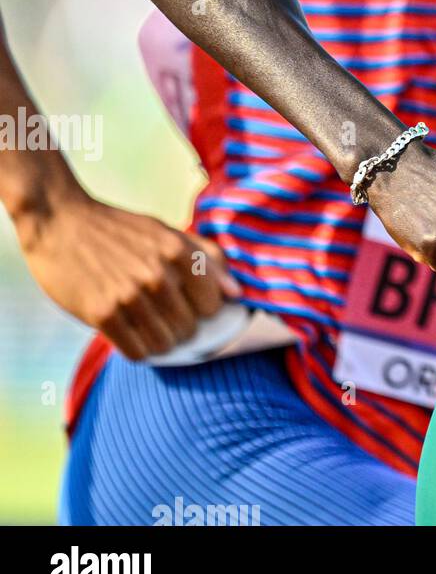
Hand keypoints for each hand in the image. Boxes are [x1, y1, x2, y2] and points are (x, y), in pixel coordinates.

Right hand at [16, 191, 238, 359]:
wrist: (61, 221)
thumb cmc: (120, 230)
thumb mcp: (166, 233)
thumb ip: (205, 259)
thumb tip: (236, 293)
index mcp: (178, 251)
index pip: (213, 305)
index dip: (203, 309)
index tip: (188, 303)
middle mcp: (157, 273)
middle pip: (189, 328)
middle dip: (180, 326)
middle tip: (161, 313)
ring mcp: (129, 294)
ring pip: (165, 344)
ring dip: (159, 341)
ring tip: (145, 323)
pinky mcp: (102, 313)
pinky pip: (136, 352)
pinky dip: (137, 349)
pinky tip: (128, 331)